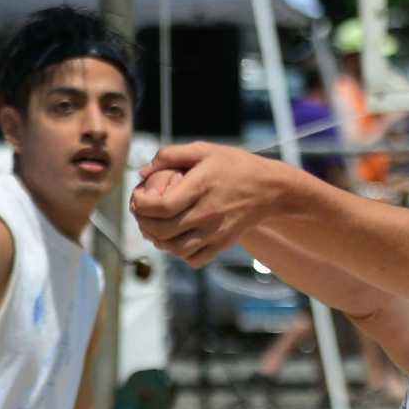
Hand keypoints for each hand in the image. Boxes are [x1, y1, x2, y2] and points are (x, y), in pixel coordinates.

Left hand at [130, 142, 289, 266]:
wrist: (271, 189)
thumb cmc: (235, 166)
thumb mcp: (205, 150)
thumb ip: (171, 155)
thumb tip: (142, 172)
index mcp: (201, 187)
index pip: (160, 206)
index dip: (141, 205)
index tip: (138, 197)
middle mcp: (208, 212)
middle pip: (162, 230)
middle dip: (143, 222)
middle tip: (141, 212)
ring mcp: (216, 231)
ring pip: (175, 249)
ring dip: (158, 240)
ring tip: (155, 227)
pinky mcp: (223, 244)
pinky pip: (194, 259)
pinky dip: (179, 254)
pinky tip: (177, 239)